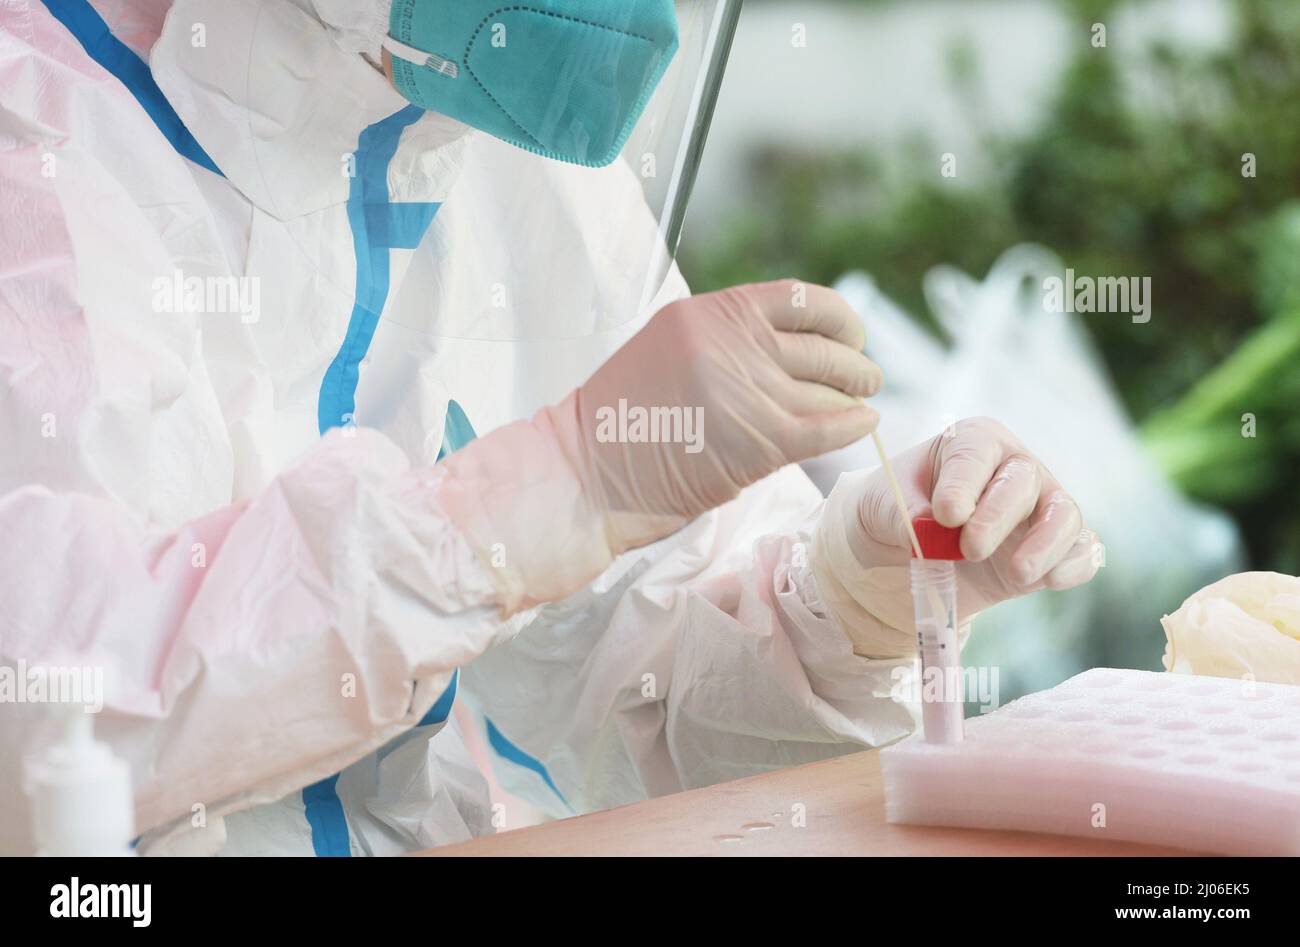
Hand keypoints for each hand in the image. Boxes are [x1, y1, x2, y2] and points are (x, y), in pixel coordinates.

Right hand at [439, 280, 881, 612]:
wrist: (587, 474)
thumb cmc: (623, 423)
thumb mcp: (670, 352)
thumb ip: (726, 343)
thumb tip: (793, 350)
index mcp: (709, 313)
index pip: (799, 298)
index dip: (839, 317)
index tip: (849, 335)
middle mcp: (732, 342)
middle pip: (822, 345)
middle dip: (854, 363)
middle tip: (865, 376)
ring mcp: (747, 389)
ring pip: (829, 389)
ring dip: (855, 396)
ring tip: (863, 402)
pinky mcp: (759, 439)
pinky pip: (826, 428)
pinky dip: (852, 427)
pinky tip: (863, 426)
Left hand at [812, 417, 1100, 657]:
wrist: (900, 555)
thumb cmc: (893, 511)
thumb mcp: (881, 507)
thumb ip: (904, 514)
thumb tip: (928, 528)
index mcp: (970, 442)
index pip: (976, 453)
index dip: (964, 483)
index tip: (946, 514)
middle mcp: (1013, 467)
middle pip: (1023, 481)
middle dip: (997, 516)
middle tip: (969, 549)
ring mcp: (1039, 507)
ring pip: (1063, 514)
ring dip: (1046, 544)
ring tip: (1019, 573)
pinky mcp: (1052, 549)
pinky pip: (1081, 550)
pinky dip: (1072, 565)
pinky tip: (1049, 581)